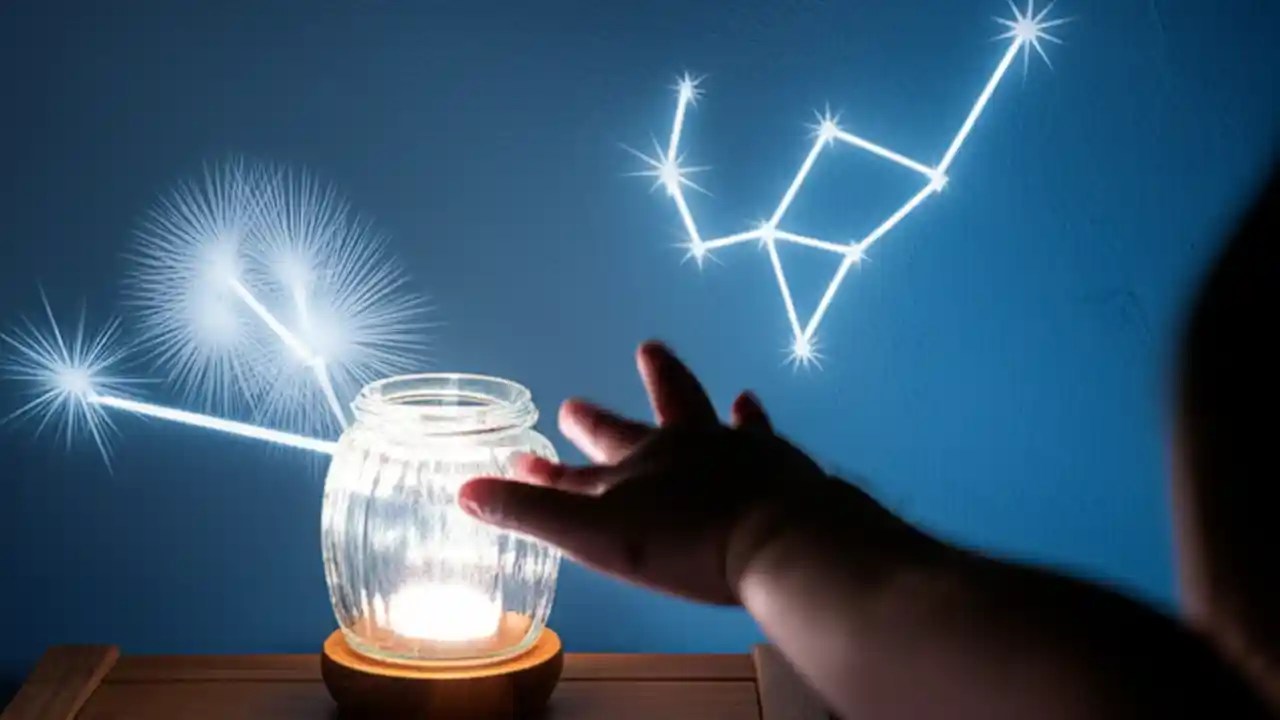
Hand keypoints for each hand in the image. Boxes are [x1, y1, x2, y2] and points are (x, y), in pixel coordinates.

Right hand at [458, 341, 839, 604]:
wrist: (779, 537)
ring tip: (653, 351)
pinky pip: (754, 429)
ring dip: (666, 382)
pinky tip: (749, 402)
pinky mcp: (770, 460)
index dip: (542, 474)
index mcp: (628, 476)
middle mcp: (670, 452)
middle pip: (625, 433)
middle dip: (596, 422)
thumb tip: (463, 491)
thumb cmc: (687, 546)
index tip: (518, 459)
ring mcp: (723, 450)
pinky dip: (748, 417)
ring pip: (687, 406)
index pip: (572, 476)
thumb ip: (533, 513)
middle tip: (573, 404)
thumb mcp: (597, 537)